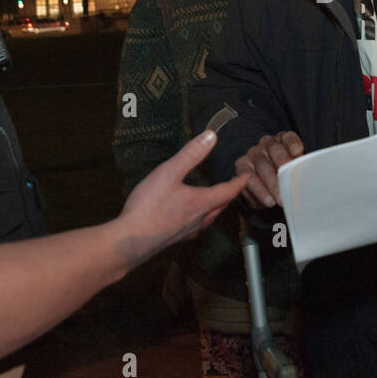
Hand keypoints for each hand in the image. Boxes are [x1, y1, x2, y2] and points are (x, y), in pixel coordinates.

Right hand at [121, 131, 248, 254]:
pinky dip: (199, 218)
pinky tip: (189, 218)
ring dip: (215, 208)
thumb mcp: (169, 172)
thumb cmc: (149, 206)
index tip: (247, 176)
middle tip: (234, 187)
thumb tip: (212, 136)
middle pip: (220, 207)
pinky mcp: (173, 238)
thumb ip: (191, 154)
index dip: (239, 182)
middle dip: (229, 196)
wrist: (129, 241)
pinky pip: (194, 227)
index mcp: (201, 202)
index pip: (228, 191)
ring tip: (215, 201)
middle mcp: (198, 219)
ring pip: (208, 219)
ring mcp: (186, 231)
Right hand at [234, 131, 303, 208]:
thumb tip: (307, 176)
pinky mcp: (241, 166)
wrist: (265, 182)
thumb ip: (299, 168)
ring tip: (277, 201)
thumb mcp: (294, 169)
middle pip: (274, 152)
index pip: (288, 138)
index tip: (298, 152)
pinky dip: (258, 192)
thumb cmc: (284, 174)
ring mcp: (252, 154)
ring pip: (262, 166)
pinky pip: (248, 179)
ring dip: (269, 185)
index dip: (293, 145)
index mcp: (282, 140)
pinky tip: (267, 202)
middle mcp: (266, 144)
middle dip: (282, 170)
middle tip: (288, 187)